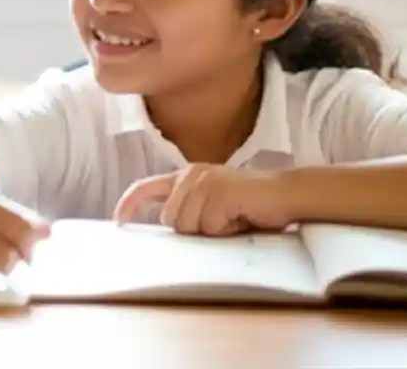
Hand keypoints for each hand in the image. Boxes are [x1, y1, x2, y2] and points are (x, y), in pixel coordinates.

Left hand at [113, 164, 293, 235]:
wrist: (287, 195)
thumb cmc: (250, 206)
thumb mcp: (212, 205)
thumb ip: (189, 210)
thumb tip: (167, 227)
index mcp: (187, 176)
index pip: (147, 187)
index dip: (130, 203)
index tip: (119, 220)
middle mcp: (191, 174)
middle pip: (171, 221)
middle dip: (195, 230)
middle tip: (224, 222)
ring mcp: (204, 181)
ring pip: (188, 226)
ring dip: (212, 232)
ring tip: (234, 219)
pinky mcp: (219, 192)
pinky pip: (209, 227)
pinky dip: (227, 230)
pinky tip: (241, 218)